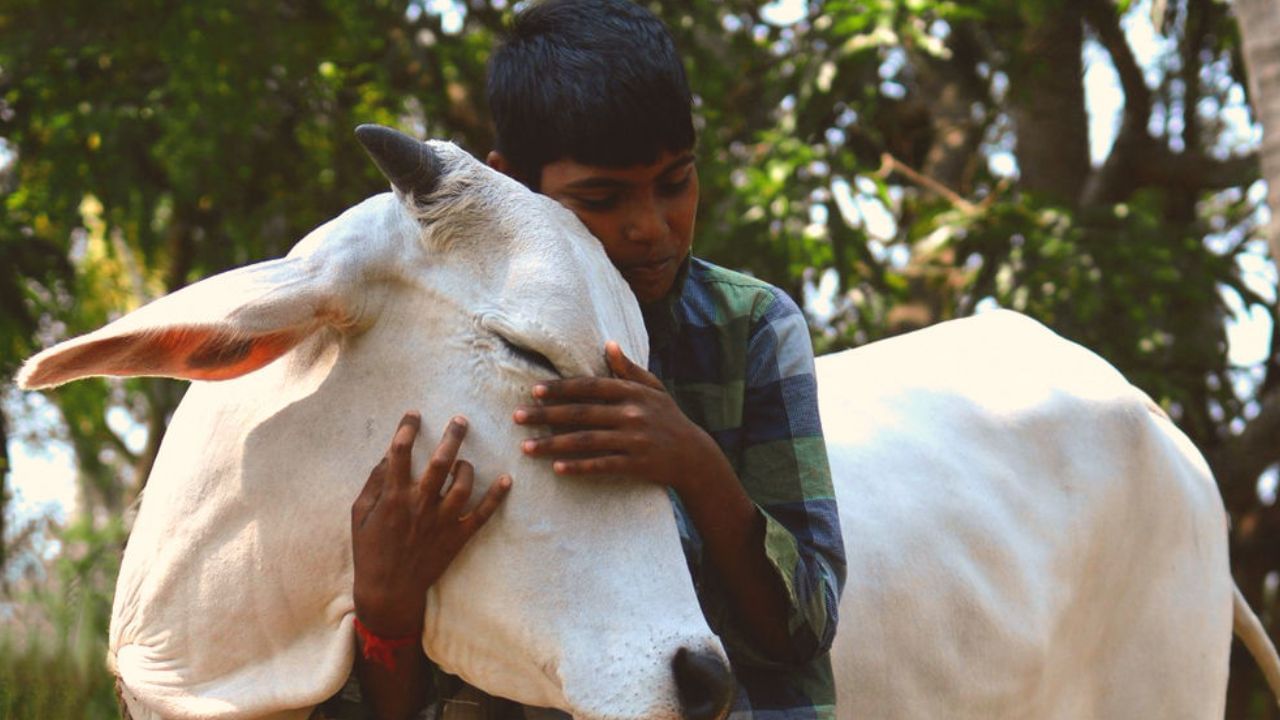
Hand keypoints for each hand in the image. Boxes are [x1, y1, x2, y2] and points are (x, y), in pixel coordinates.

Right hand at [351, 413, 510, 636]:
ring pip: (463, 485)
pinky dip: (497, 496)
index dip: (407, 429)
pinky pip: (482, 514)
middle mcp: (420, 505)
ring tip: (464, 460)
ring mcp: (441, 521)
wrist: (388, 590)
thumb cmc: (370, 550)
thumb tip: (388, 456)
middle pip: (440, 462)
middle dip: (452, 436)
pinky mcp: (457, 537)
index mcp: (393, 497)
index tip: (415, 414)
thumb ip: (374, 483)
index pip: (400, 453)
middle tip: (461, 419)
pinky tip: (507, 479)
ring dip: (467, 467)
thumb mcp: (360, 514)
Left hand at [512, 341, 723, 494]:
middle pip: (581, 414)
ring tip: (526, 447)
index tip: (534, 391)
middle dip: (545, 416)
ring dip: (553, 444)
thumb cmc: (668, 419)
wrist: (694, 456)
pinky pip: (601, 465)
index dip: (561, 388)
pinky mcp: (636, 464)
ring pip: (586, 441)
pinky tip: (556, 468)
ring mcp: (634, 440)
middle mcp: (631, 414)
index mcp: (632, 392)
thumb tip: (609, 344)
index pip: (590, 387)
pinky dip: (578, 467)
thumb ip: (629, 369)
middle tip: (517, 417)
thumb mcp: (654, 389)